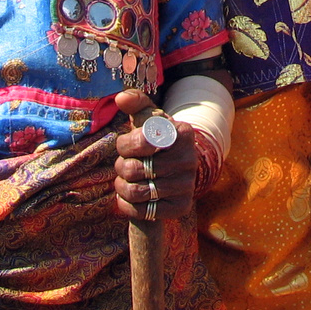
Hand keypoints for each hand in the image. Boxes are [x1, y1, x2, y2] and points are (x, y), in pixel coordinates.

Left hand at [113, 89, 197, 220]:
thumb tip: (121, 97)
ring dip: (122, 186)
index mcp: (182, 132)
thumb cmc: (156, 137)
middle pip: (133, 169)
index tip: (125, 144)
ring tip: (125, 180)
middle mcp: (189, 159)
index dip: (125, 144)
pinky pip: (142, 212)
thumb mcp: (149, 117)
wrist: (175, 166)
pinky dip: (128, 205)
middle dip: (121, 166)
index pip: (141, 140)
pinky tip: (130, 197)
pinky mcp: (181, 207)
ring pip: (135, 192)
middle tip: (125, 164)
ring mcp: (187, 185)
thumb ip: (135, 102)